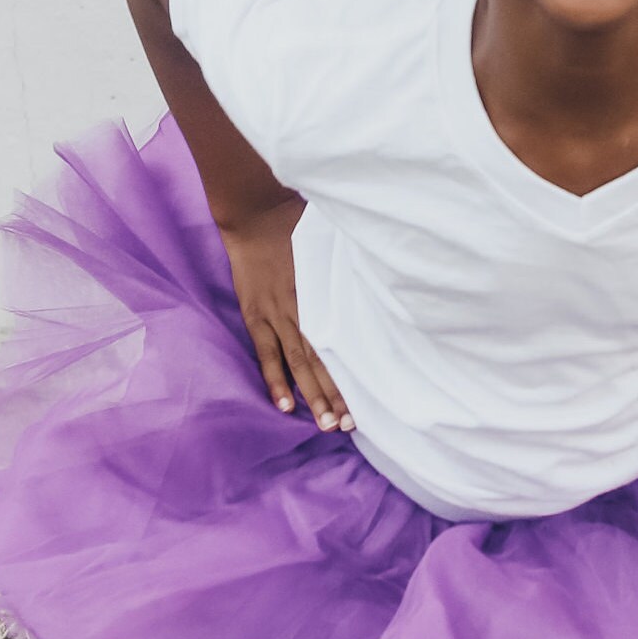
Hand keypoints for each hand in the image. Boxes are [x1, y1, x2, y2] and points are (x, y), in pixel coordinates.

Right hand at [218, 198, 353, 431]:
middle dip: (336, 395)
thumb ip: (351, 274)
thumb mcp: (334, 249)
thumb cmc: (300, 226)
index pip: (345, 344)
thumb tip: (381, 287)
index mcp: (326, 296)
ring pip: (298, 364)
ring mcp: (277, 315)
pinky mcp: (256, 314)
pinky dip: (275, 380)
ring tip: (325, 424)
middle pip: (324, 361)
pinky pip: (266, 353)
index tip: (370, 395)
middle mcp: (304, 311)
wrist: (257, 213)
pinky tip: (285, 406)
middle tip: (349, 426)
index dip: (355, 373)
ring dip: (312, 395)